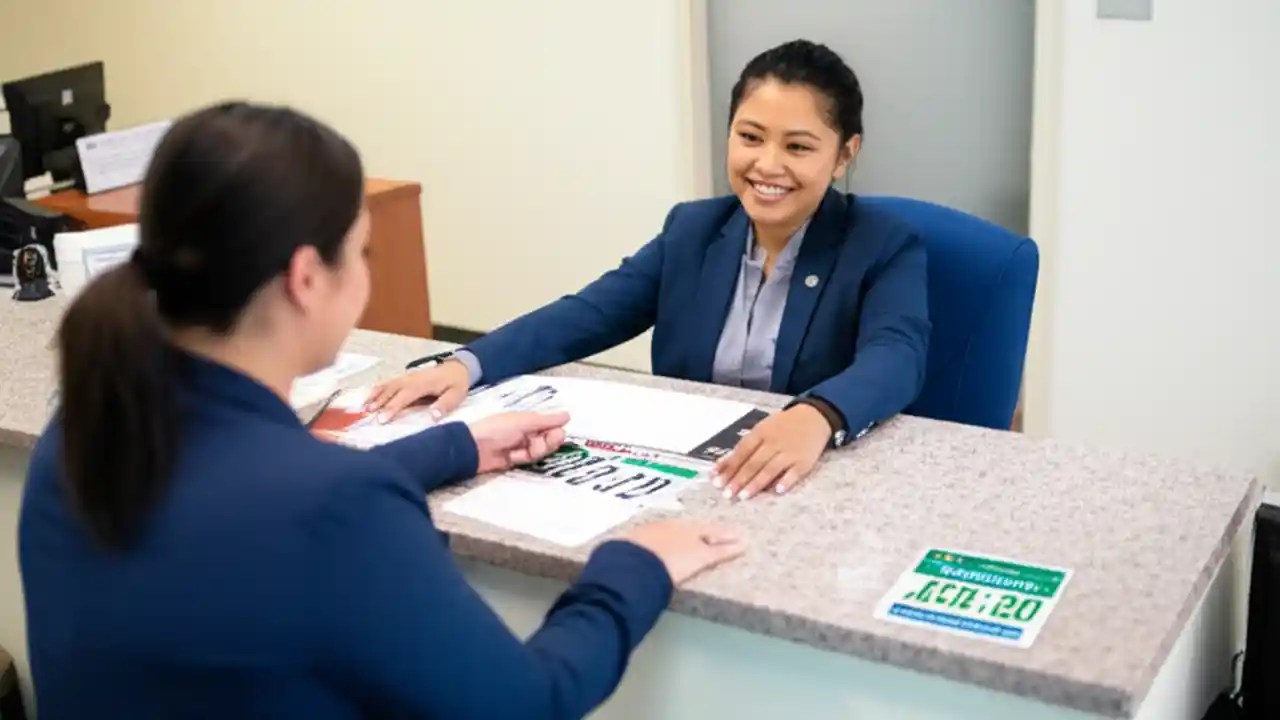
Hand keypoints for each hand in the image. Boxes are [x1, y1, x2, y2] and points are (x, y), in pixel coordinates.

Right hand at [365, 360, 469, 420]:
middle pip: (393, 390)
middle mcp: (412, 379)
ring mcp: (407, 377)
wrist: (458, 368)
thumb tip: (432, 416)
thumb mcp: (456, 395)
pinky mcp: (406, 378)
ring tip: (364, 407)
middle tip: (368, 415)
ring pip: (388, 386)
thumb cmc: (456, 384)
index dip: (393, 407)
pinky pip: (389, 383)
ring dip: (376, 396)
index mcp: (423, 383)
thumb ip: (445, 405)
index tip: (382, 419)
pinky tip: (368, 396)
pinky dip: (377, 389)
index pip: (405, 396)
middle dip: (380, 402)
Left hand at [468, 411, 569, 473]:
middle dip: (547, 443)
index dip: (555, 431)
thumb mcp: (523, 421)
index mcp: (528, 420)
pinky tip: (514, 456)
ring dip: (535, 451)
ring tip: (523, 450)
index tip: (557, 434)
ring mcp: (521, 447)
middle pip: (547, 440)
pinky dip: (523, 458)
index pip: (550, 426)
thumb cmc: (497, 428)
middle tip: (540, 444)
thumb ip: (545, 421)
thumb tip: (568, 415)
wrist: (473, 448)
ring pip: (539, 451)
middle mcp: (527, 432)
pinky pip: (528, 460)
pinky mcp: (515, 460)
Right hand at [623, 520, 745, 584]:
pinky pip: (718, 551)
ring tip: (734, 536)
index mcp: (647, 530)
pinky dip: (731, 549)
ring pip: (708, 535)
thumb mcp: (616, 555)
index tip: (681, 537)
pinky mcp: (700, 555)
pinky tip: (743, 547)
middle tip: (711, 532)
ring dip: (721, 535)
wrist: (631, 564)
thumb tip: (609, 563)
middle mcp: (668, 530)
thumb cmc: (619, 560)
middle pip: (691, 528)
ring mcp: (686, 540)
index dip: (676, 534)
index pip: (666, 530)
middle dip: (702, 531)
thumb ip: (619, 557)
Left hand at [711, 405, 828, 499]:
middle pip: (754, 462)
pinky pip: (795, 473)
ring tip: (744, 496)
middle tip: (727, 494)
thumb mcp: (761, 430)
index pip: (742, 451)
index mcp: (761, 432)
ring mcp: (790, 452)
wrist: (814, 416)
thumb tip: (720, 467)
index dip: (729, 467)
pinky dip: (786, 481)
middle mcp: (774, 442)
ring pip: (770, 469)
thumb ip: (742, 449)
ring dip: (756, 483)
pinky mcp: (805, 461)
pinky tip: (777, 491)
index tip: (717, 481)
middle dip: (739, 479)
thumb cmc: (782, 426)